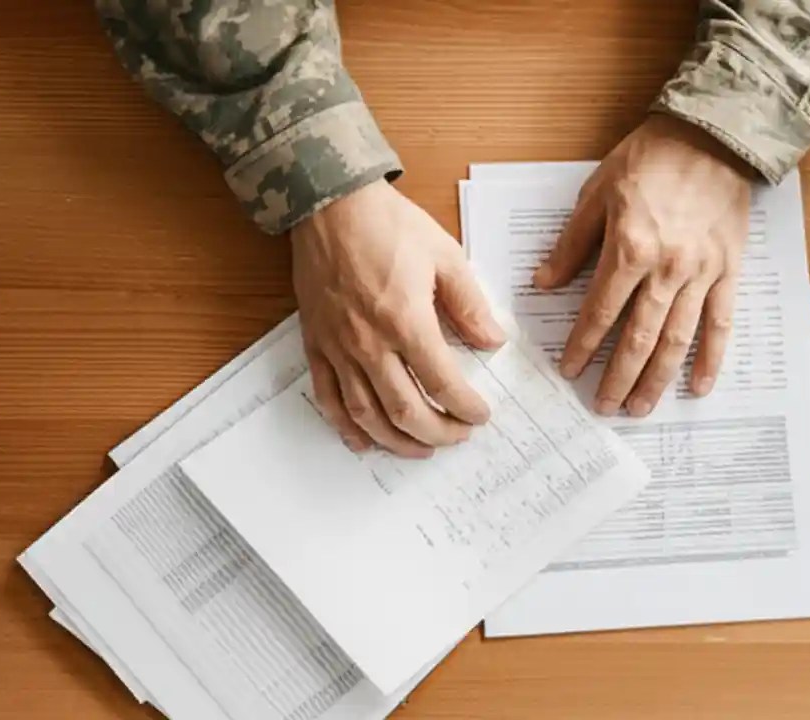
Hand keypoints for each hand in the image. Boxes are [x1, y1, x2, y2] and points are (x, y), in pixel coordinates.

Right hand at [292, 180, 504, 457]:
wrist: (330, 204)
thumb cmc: (387, 224)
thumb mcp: (445, 256)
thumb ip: (470, 304)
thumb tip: (493, 341)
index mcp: (406, 320)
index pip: (442, 382)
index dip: (465, 408)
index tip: (480, 415)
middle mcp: (370, 342)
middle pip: (405, 410)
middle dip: (437, 433)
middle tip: (457, 436)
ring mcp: (338, 347)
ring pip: (365, 414)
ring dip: (395, 440)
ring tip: (420, 448)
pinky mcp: (316, 343)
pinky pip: (327, 396)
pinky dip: (345, 425)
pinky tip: (363, 440)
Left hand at [534, 114, 752, 416]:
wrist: (712, 134)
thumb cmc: (650, 158)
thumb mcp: (597, 193)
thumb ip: (571, 244)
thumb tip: (543, 284)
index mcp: (629, 249)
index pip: (600, 312)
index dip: (583, 345)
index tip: (569, 370)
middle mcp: (667, 268)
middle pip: (638, 337)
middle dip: (617, 377)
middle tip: (603, 406)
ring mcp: (701, 273)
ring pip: (677, 339)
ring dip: (657, 379)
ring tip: (639, 407)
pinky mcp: (728, 272)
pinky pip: (720, 324)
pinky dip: (710, 359)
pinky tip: (698, 387)